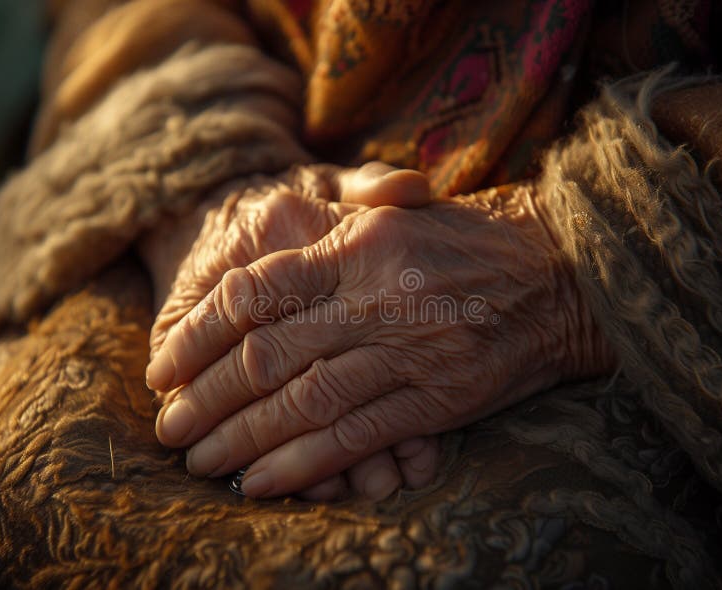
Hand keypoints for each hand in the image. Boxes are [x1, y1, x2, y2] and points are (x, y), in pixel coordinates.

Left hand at [147, 183, 613, 497]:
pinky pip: (356, 437)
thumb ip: (325, 236)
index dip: (199, 332)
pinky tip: (263, 481)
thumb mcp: (396, 216)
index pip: (254, 290)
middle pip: (269, 355)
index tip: (165, 364)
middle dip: (208, 397)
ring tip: (202, 463)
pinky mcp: (437, 400)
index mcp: (360, 244)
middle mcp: (378, 296)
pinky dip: (304, 464)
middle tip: (170, 426)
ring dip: (245, 440)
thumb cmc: (467, 242)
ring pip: (305, 403)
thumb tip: (246, 279)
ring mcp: (410, 351)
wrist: (557, 275)